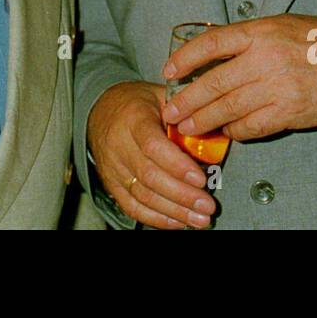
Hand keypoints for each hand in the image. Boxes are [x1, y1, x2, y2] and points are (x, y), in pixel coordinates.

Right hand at [86, 81, 218, 228]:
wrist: (101, 112)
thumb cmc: (136, 103)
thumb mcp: (159, 95)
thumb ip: (184, 111)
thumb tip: (215, 126)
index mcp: (134, 118)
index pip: (153, 146)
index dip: (177, 166)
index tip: (200, 179)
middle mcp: (119, 145)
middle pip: (150, 176)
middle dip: (182, 195)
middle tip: (207, 205)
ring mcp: (114, 167)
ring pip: (143, 195)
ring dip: (174, 211)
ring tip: (199, 219)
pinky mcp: (112, 184)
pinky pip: (132, 206)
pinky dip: (156, 218)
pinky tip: (177, 222)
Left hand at [161, 14, 316, 140]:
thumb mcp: (284, 25)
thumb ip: (251, 38)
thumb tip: (216, 53)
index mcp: (262, 32)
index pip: (211, 43)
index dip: (184, 58)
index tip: (169, 70)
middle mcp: (266, 58)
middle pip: (214, 82)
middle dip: (188, 100)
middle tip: (172, 110)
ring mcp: (277, 87)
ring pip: (228, 108)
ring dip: (204, 120)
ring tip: (188, 126)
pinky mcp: (289, 112)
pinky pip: (251, 126)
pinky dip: (235, 130)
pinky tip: (226, 131)